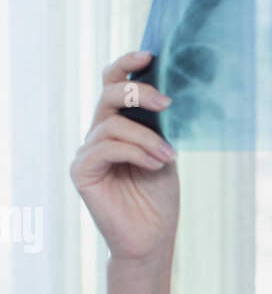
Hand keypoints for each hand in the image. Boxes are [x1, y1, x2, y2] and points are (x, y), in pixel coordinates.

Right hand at [70, 50, 179, 263]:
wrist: (152, 239)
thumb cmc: (159, 197)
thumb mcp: (165, 152)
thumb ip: (159, 125)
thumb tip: (166, 92)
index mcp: (118, 126)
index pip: (113, 84)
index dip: (127, 64)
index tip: (150, 55)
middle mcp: (98, 135)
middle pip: (109, 94)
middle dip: (139, 91)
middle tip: (166, 102)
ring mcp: (88, 152)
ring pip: (113, 123)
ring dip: (146, 136)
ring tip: (168, 156)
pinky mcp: (82, 171)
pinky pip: (106, 147)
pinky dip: (135, 151)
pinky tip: (155, 164)